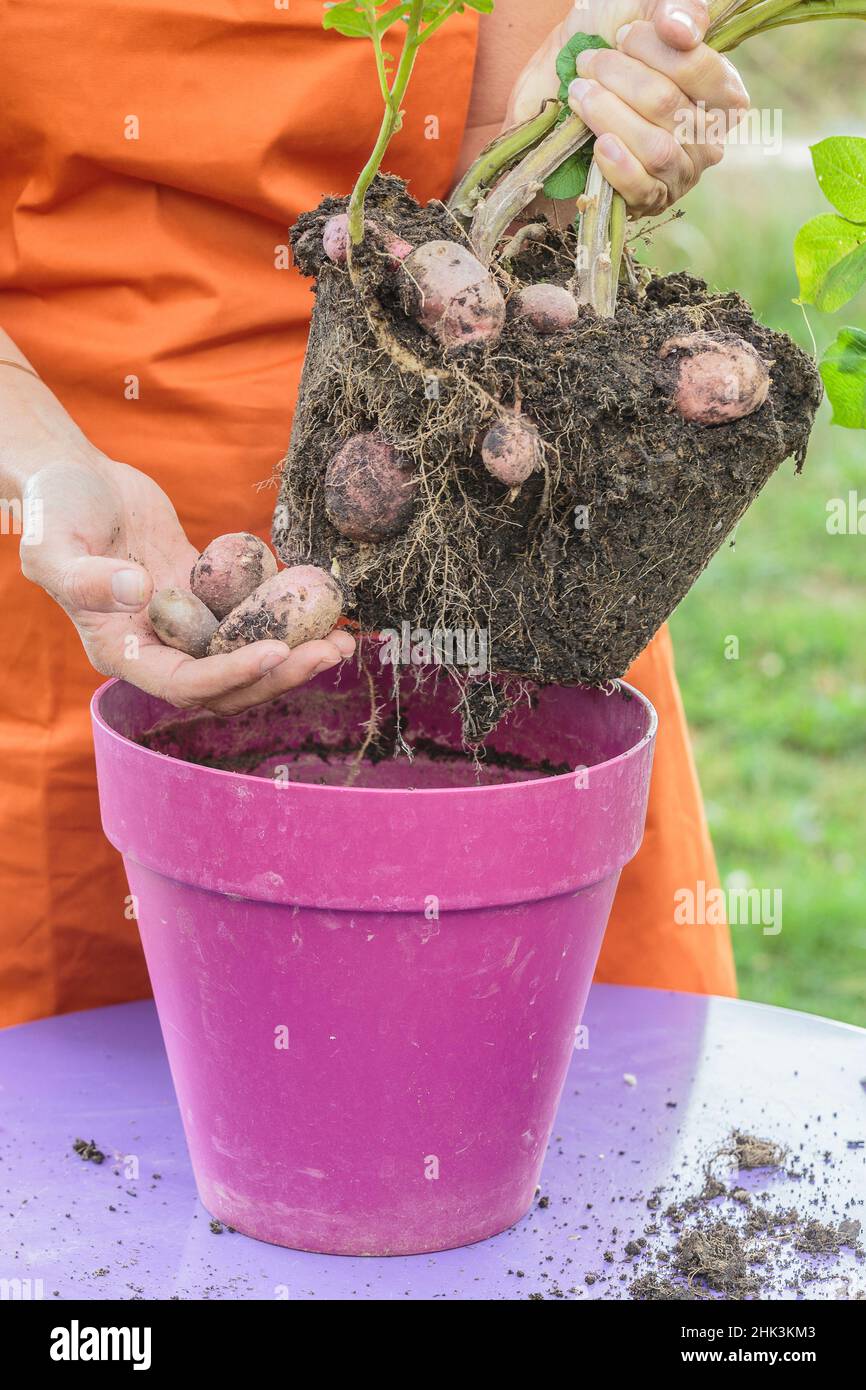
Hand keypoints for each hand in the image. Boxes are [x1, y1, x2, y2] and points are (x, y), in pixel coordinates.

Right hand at [19, 451, 353, 714]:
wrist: (75, 477)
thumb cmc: (54, 509)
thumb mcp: (52, 544)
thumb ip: (86, 577)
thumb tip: (141, 590)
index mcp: (122, 652)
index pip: (185, 684)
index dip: (231, 675)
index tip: (275, 652)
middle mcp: (159, 650)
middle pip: (228, 684)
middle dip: (280, 674)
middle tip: (328, 651)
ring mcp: (187, 625)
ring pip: (248, 655)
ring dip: (295, 654)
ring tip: (343, 640)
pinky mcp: (209, 596)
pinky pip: (252, 615)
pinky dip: (286, 615)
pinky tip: (324, 605)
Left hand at [505, 0, 748, 215]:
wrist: (556, 90)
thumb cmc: (609, 46)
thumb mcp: (641, 10)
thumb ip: (674, 6)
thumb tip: (682, 31)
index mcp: (722, 91)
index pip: (705, 72)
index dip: (659, 51)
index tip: (623, 34)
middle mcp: (708, 136)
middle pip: (672, 107)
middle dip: (623, 79)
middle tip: (590, 63)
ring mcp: (680, 173)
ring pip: (657, 149)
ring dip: (611, 116)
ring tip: (580, 94)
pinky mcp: (648, 200)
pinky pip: (643, 189)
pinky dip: (619, 166)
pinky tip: (598, 146)